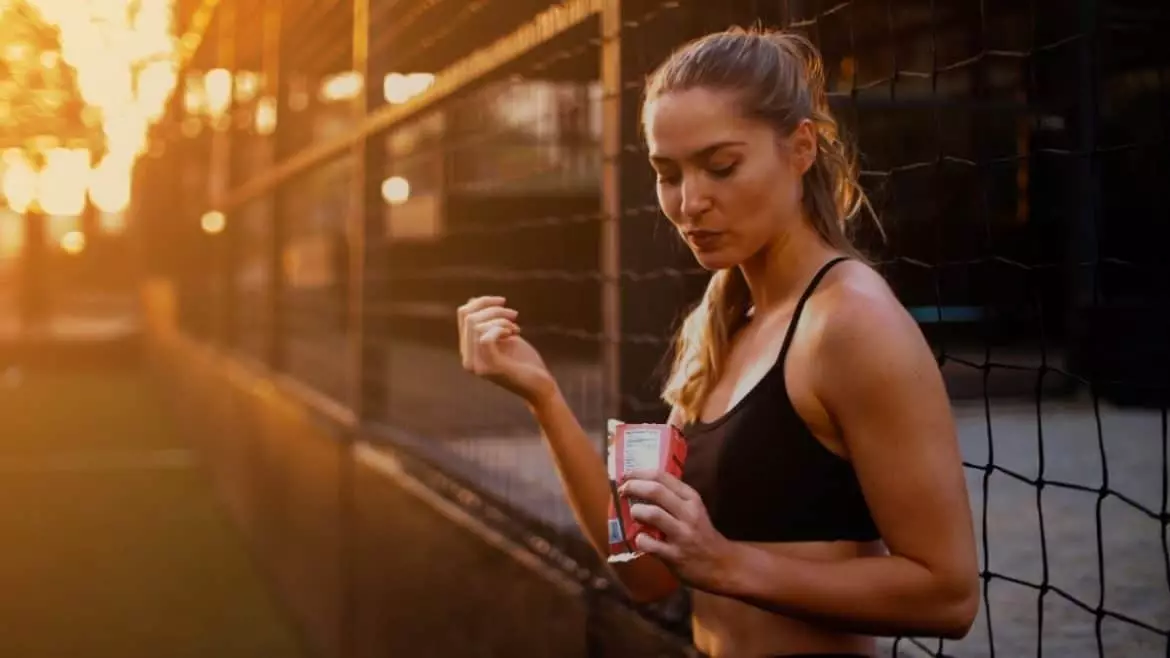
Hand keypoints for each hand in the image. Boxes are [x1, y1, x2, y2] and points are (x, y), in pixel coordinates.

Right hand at [457, 296, 555, 403]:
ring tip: (515, 326)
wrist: (539, 386)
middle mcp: (468, 359)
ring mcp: (477, 365)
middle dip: (493, 309)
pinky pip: (485, 338)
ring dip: (500, 318)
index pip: (463, 315)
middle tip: (514, 315)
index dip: (482, 302)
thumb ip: (487, 322)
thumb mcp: (504, 336)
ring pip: (475, 325)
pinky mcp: (490, 367)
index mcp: (468, 350)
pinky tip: (513, 334)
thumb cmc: (524, 361)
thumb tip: (472, 301)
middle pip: (468, 317)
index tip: (503, 301)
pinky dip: (500, 328)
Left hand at [619, 469, 735, 591]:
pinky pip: (649, 544)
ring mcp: (682, 534)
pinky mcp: (675, 555)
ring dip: (636, 512)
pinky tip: (641, 539)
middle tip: (623, 490)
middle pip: (655, 491)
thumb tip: (641, 485)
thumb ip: (673, 497)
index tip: (626, 474)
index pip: (663, 476)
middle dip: (633, 487)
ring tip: (634, 514)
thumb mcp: (693, 509)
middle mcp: (688, 513)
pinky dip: (640, 540)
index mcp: (691, 498)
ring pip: (652, 514)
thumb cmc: (701, 533)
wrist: (721, 564)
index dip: (640, 473)